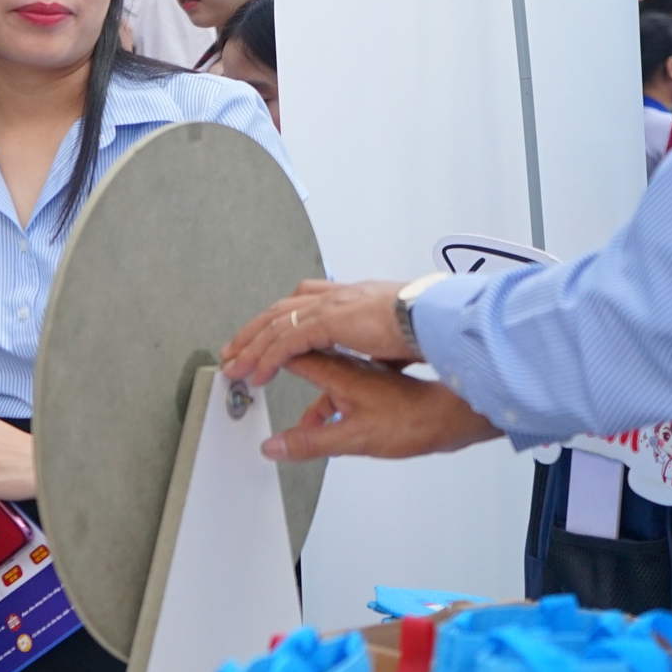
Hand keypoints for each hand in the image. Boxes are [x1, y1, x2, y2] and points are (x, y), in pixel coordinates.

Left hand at [221, 278, 414, 388]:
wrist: (437, 317)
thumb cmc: (428, 327)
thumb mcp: (397, 336)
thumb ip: (381, 344)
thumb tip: (385, 352)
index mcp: (352, 297)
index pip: (304, 301)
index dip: (280, 317)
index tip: (264, 333)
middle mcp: (336, 297)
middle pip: (280, 310)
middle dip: (253, 332)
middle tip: (234, 349)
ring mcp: (329, 307)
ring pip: (275, 326)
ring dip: (252, 348)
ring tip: (236, 367)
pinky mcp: (325, 322)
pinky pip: (285, 342)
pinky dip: (268, 359)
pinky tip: (258, 374)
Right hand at [257, 352, 501, 461]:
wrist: (451, 416)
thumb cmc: (413, 420)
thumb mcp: (355, 438)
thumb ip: (311, 442)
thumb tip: (273, 447)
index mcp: (337, 368)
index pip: (287, 350)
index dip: (258, 355)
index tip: (238, 363)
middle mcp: (345, 359)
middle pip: (293, 341)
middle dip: (263, 348)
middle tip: (239, 354)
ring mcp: (357, 365)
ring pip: (312, 351)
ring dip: (285, 358)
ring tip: (265, 370)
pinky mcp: (369, 376)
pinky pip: (330, 368)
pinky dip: (314, 380)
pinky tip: (314, 413)